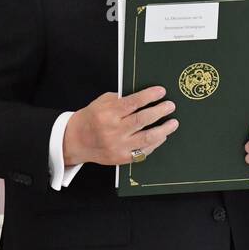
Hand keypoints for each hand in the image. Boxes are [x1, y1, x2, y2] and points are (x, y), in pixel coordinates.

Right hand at [63, 86, 177, 166]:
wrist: (75, 141)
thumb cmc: (91, 118)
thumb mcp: (102, 102)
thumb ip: (121, 99)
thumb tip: (145, 95)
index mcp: (107, 114)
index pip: (133, 103)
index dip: (149, 96)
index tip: (161, 91)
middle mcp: (113, 131)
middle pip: (143, 120)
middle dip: (160, 111)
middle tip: (170, 106)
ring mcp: (118, 146)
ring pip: (147, 138)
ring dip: (164, 130)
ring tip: (173, 123)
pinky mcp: (122, 158)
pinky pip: (144, 151)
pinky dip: (155, 143)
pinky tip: (162, 136)